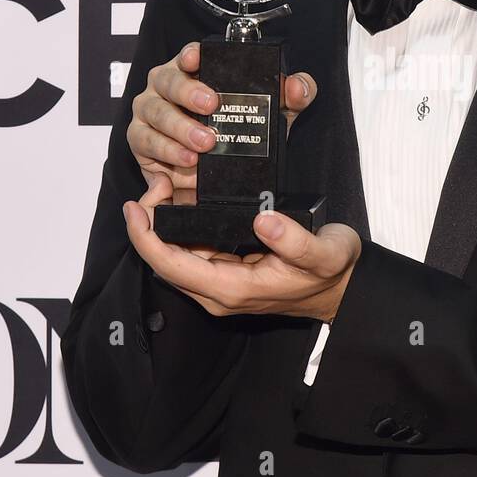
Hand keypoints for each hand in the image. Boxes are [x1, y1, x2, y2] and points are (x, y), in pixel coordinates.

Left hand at [124, 173, 360, 321]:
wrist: (341, 289)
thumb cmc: (331, 272)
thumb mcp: (324, 252)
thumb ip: (295, 240)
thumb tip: (263, 221)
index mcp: (233, 289)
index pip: (171, 266)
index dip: (145, 238)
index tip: (135, 207)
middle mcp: (219, 292)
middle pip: (164, 262)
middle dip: (149, 225)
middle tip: (157, 184)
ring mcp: (221, 284)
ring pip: (174, 257)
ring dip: (162, 225)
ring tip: (167, 186)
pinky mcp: (226, 273)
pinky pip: (191, 253)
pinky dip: (180, 228)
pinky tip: (183, 202)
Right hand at [127, 40, 315, 200]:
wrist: (218, 167)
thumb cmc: (239, 127)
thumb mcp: (272, 112)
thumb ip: (291, 96)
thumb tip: (298, 87)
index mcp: (193, 69)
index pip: (189, 54)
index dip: (191, 54)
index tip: (196, 57)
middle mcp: (165, 86)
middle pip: (167, 81)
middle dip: (187, 93)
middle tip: (211, 108)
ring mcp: (149, 111)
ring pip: (155, 114)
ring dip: (178, 130)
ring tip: (200, 148)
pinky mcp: (141, 140)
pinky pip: (147, 144)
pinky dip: (166, 155)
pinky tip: (186, 164)